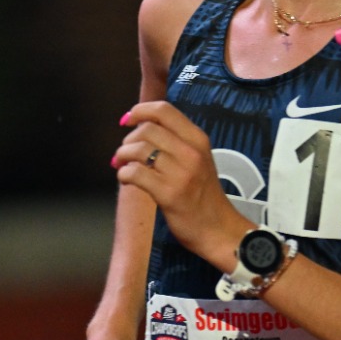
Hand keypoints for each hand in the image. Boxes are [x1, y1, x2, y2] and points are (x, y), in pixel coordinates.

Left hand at [112, 101, 247, 267]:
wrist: (218, 229)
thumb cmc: (203, 194)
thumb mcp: (198, 159)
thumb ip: (176, 141)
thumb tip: (140, 127)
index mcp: (198, 139)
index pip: (164, 110)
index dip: (140, 110)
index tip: (127, 119)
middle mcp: (191, 152)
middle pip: (147, 129)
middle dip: (128, 139)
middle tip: (125, 153)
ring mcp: (180, 173)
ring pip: (138, 150)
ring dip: (122, 156)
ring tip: (123, 165)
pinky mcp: (168, 194)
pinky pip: (135, 173)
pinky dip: (123, 174)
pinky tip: (126, 180)